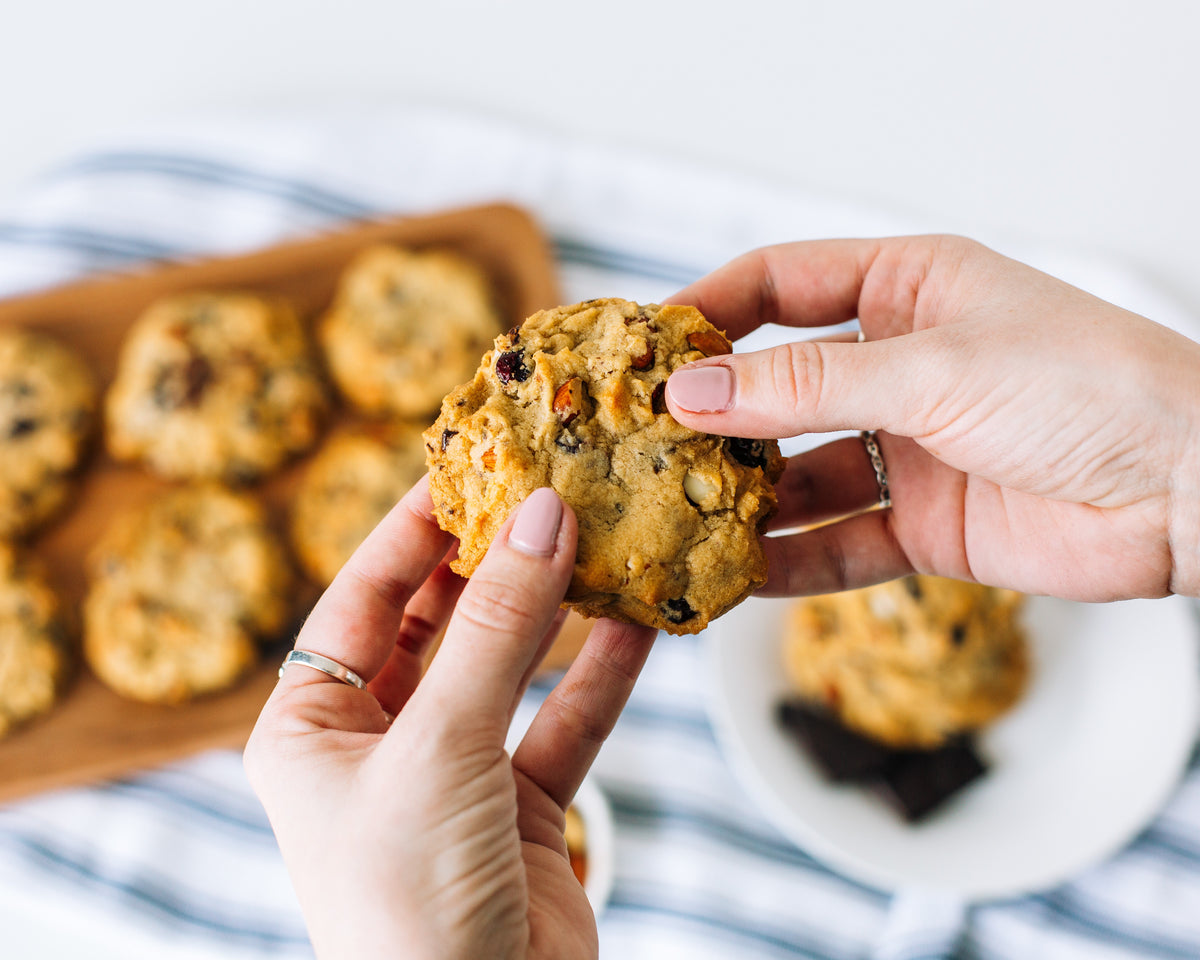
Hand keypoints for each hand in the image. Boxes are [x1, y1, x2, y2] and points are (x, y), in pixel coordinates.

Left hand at [244, 479, 656, 959]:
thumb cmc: (411, 904)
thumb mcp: (441, 747)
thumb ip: (497, 631)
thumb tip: (543, 515)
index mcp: (309, 731)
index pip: (359, 599)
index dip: (413, 528)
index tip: (469, 463)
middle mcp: (376, 746)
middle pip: (439, 625)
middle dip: (492, 560)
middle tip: (546, 488)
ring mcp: (453, 776)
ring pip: (510, 669)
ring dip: (556, 611)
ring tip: (603, 538)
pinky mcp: (522, 809)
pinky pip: (564, 723)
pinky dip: (602, 676)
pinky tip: (643, 623)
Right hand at [664, 236, 1199, 600]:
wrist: (1191, 490)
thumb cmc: (1086, 386)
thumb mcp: (932, 367)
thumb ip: (805, 386)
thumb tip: (690, 393)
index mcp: (904, 289)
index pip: (780, 284)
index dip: (709, 311)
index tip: (645, 349)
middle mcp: (896, 365)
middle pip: (777, 387)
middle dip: (714, 418)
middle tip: (643, 448)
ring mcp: (907, 448)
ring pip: (799, 474)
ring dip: (744, 499)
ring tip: (677, 519)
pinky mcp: (923, 525)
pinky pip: (837, 544)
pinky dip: (790, 563)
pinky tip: (736, 576)